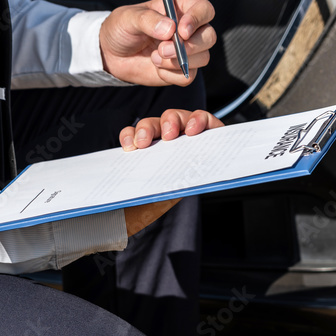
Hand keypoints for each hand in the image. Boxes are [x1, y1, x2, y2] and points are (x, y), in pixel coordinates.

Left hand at [100, 0, 216, 85]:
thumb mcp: (128, 18)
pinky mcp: (182, 69)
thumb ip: (148, 20)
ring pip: (203, 58)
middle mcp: (189, 28)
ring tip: (154, 57)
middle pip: (209, 36)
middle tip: (163, 49)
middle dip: (189, 46)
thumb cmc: (121, 28)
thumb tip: (169, 28)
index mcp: (180, 7)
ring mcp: (187, 50)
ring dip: (178, 62)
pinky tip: (157, 67)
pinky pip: (189, 76)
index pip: (204, 10)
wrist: (111, 54)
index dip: (197, 20)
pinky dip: (172, 75)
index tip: (181, 31)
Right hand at [118, 108, 223, 233]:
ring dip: (147, 128)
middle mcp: (179, 140)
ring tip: (142, 144)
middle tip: (167, 135)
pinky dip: (129, 135)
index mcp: (199, 147)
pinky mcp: (139, 146)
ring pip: (154, 123)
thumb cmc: (167, 201)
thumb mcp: (182, 191)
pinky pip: (132, 133)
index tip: (192, 131)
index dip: (201, 121)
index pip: (206, 123)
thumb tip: (192, 177)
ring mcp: (158, 141)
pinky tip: (129, 146)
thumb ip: (187, 180)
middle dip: (172, 122)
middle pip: (178, 118)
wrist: (139, 218)